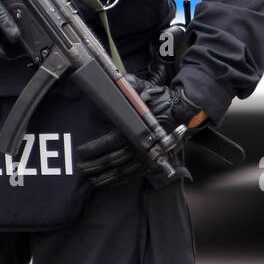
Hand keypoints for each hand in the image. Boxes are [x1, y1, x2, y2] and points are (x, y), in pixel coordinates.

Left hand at [74, 75, 199, 187]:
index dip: (93, 149)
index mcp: (135, 129)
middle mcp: (140, 146)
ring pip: (120, 170)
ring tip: (90, 178)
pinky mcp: (151, 163)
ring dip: (103, 176)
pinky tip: (106, 182)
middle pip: (112, 159)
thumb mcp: (144, 89)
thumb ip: (129, 85)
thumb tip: (114, 81)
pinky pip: (131, 175)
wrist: (183, 114)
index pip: (109, 142)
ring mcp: (146, 157)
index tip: (80, 152)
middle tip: (80, 168)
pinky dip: (118, 180)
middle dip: (94, 165)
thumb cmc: (161, 101)